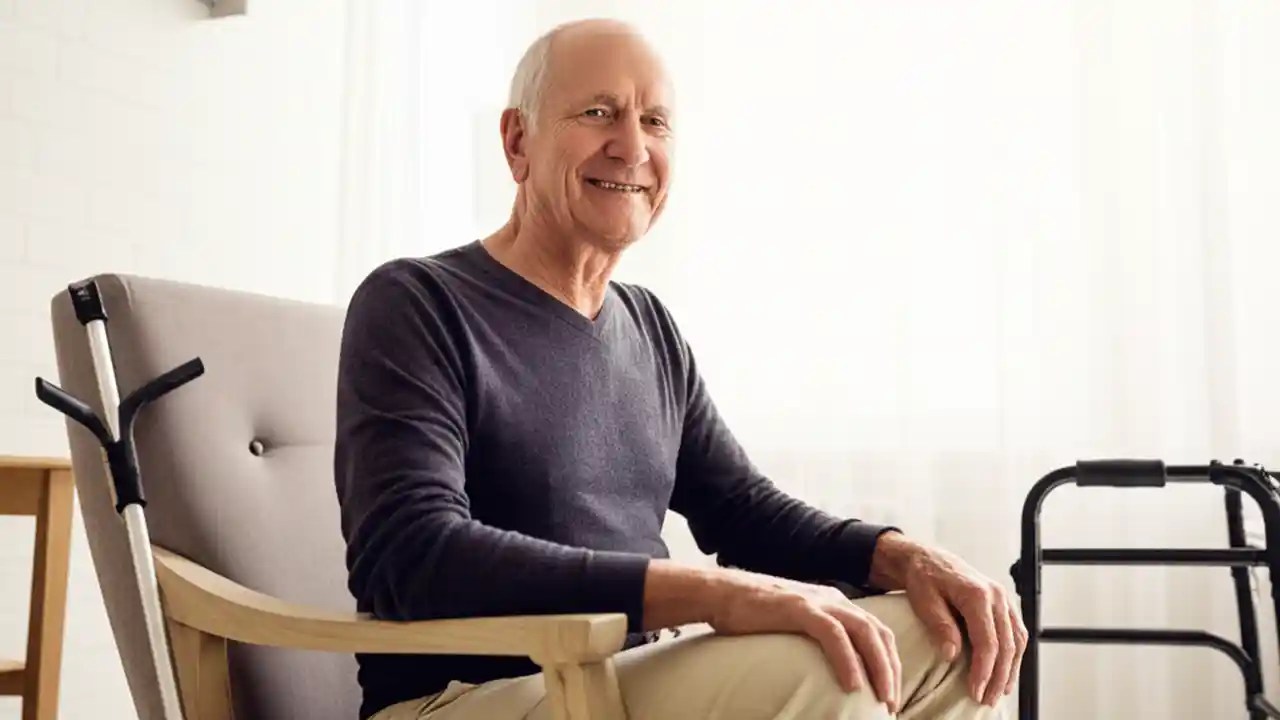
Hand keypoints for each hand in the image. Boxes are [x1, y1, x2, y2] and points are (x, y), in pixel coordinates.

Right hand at [704, 568, 902, 712]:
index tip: (892, 692)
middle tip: (893, 704)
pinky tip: (852, 685)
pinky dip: (847, 660)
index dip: (890, 662)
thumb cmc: (754, 616)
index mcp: (835, 603)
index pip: (877, 631)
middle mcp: (833, 600)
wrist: (721, 594)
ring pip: (863, 632)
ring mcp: (817, 602)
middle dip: (891, 670)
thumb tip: (831, 670)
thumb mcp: (795, 624)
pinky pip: (833, 635)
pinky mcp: (799, 609)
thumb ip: (816, 637)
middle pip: (878, 633)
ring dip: (878, 667)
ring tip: (882, 698)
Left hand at [869, 533, 1027, 707]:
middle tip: (986, 700)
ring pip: (1017, 640)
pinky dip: (1014, 654)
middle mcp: (997, 596)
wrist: (929, 558)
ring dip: (1010, 669)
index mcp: (977, 594)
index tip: (974, 691)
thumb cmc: (923, 578)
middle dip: (998, 676)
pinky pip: (1016, 632)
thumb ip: (939, 625)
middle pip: (1007, 645)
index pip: (987, 642)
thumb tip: (952, 655)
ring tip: (999, 692)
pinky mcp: (1004, 603)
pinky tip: (1006, 671)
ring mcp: (1004, 599)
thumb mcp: (924, 600)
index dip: (983, 670)